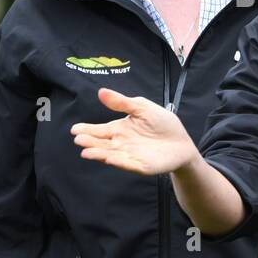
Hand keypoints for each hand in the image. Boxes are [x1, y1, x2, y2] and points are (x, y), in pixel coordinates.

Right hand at [70, 88, 198, 175]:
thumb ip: (123, 103)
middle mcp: (121, 144)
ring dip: (99, 154)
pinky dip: (119, 162)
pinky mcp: (141, 166)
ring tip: (86, 152)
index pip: (100, 130)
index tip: (75, 129)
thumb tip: (101, 92)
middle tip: (78, 139)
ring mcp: (130, 156)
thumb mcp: (143, 108)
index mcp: (120, 129)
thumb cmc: (162, 124)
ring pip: (111, 155)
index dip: (87, 129)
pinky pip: (128, 164)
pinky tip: (109, 158)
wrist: (182, 142)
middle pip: (102, 143)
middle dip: (90, 142)